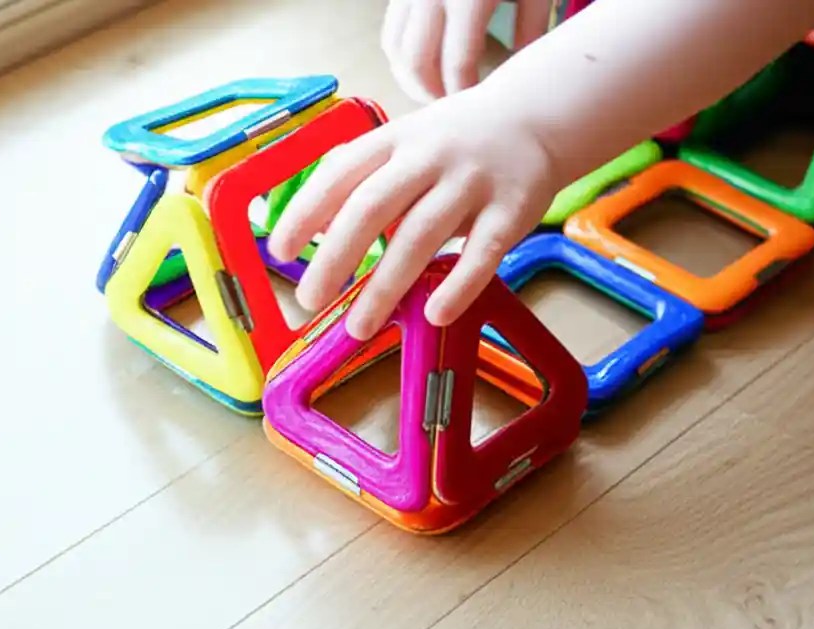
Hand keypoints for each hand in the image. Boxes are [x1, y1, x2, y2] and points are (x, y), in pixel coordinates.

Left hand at [268, 84, 561, 340]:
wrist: (535, 118)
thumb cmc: (454, 142)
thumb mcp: (403, 141)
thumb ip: (361, 176)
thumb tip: (310, 224)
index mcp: (394, 139)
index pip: (340, 174)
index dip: (305, 212)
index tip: (278, 251)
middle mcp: (428, 156)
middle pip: (372, 206)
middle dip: (336, 256)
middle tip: (308, 299)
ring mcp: (471, 183)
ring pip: (421, 235)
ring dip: (386, 285)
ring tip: (359, 326)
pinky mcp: (511, 211)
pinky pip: (482, 253)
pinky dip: (457, 286)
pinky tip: (433, 314)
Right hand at [381, 0, 552, 101]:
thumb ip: (531, 32)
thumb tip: (523, 76)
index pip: (456, 64)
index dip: (463, 96)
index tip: (476, 114)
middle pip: (415, 63)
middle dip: (431, 95)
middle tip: (452, 112)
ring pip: (395, 50)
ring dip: (411, 79)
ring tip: (437, 95)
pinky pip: (391, 31)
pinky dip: (403, 57)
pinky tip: (425, 68)